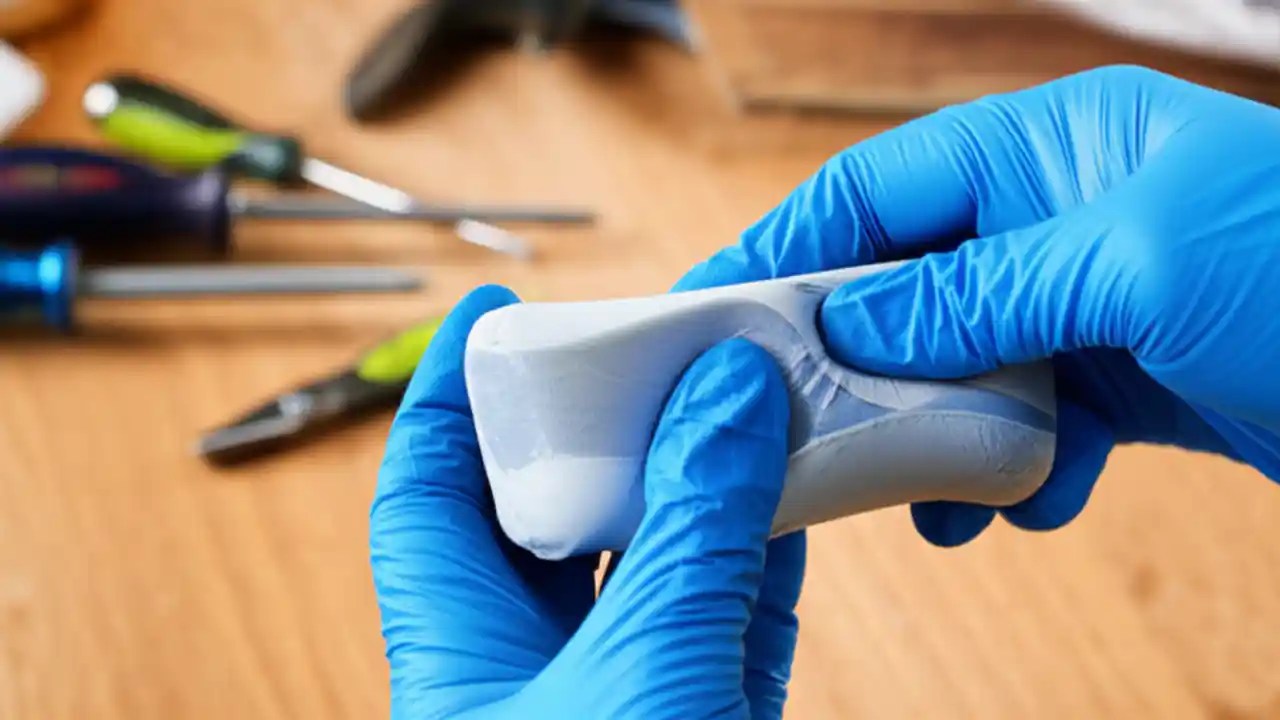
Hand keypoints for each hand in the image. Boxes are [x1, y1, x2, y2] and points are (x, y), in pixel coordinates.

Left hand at [370, 285, 805, 719]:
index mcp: (466, 658)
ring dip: (701, 484)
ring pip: (652, 564)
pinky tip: (797, 497)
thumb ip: (691, 533)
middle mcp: (536, 672)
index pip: (427, 497)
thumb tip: (728, 392)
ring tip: (742, 398)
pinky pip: (730, 620)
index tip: (489, 314)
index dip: (446, 398)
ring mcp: (626, 696)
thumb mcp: (646, 669)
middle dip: (601, 424)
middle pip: (551, 511)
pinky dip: (763, 558)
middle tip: (651, 347)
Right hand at [676, 65, 1279, 546]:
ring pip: (959, 365)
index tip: (714, 306)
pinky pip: (1031, 421)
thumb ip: (980, 289)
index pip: (876, 190)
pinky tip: (1023, 505)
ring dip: (931, 434)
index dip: (787, 246)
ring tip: (918, 499)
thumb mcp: (1133, 265)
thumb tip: (853, 318)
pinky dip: (1014, 469)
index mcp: (1050, 149)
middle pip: (906, 286)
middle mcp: (1059, 216)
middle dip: (852, 361)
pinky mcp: (1127, 375)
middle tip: (795, 426)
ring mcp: (1091, 299)